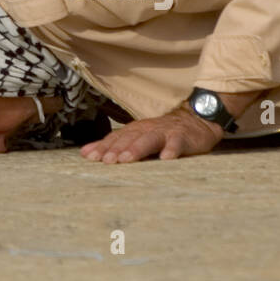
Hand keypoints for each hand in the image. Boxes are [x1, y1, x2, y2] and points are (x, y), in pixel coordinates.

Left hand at [80, 105, 221, 162]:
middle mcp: (148, 129)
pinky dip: (172, 149)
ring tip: (128, 159)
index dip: (104, 147)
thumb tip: (84, 153)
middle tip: (107, 161)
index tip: (91, 157)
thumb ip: (113, 144)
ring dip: (138, 148)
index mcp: (135, 130)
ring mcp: (166, 132)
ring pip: (150, 139)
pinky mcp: (183, 137)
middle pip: (130, 138)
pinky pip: (177, 143)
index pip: (116, 138)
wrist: (195, 120)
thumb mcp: (137, 137)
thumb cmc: (162, 133)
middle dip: (117, 149)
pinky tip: (166, 158)